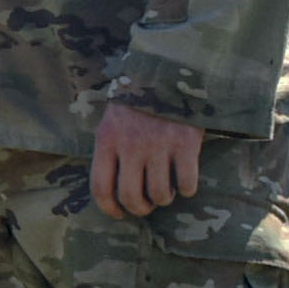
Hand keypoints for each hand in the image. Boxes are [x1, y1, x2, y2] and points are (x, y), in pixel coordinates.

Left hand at [93, 101, 206, 220]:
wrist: (169, 72)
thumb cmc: (137, 103)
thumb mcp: (112, 122)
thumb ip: (110, 152)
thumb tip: (113, 191)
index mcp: (107, 141)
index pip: (101, 187)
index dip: (110, 208)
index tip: (120, 214)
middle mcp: (131, 146)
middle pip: (131, 196)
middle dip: (140, 208)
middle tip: (147, 205)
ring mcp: (159, 145)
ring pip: (160, 194)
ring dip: (164, 198)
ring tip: (166, 190)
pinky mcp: (185, 144)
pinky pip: (187, 183)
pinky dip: (187, 189)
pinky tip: (186, 183)